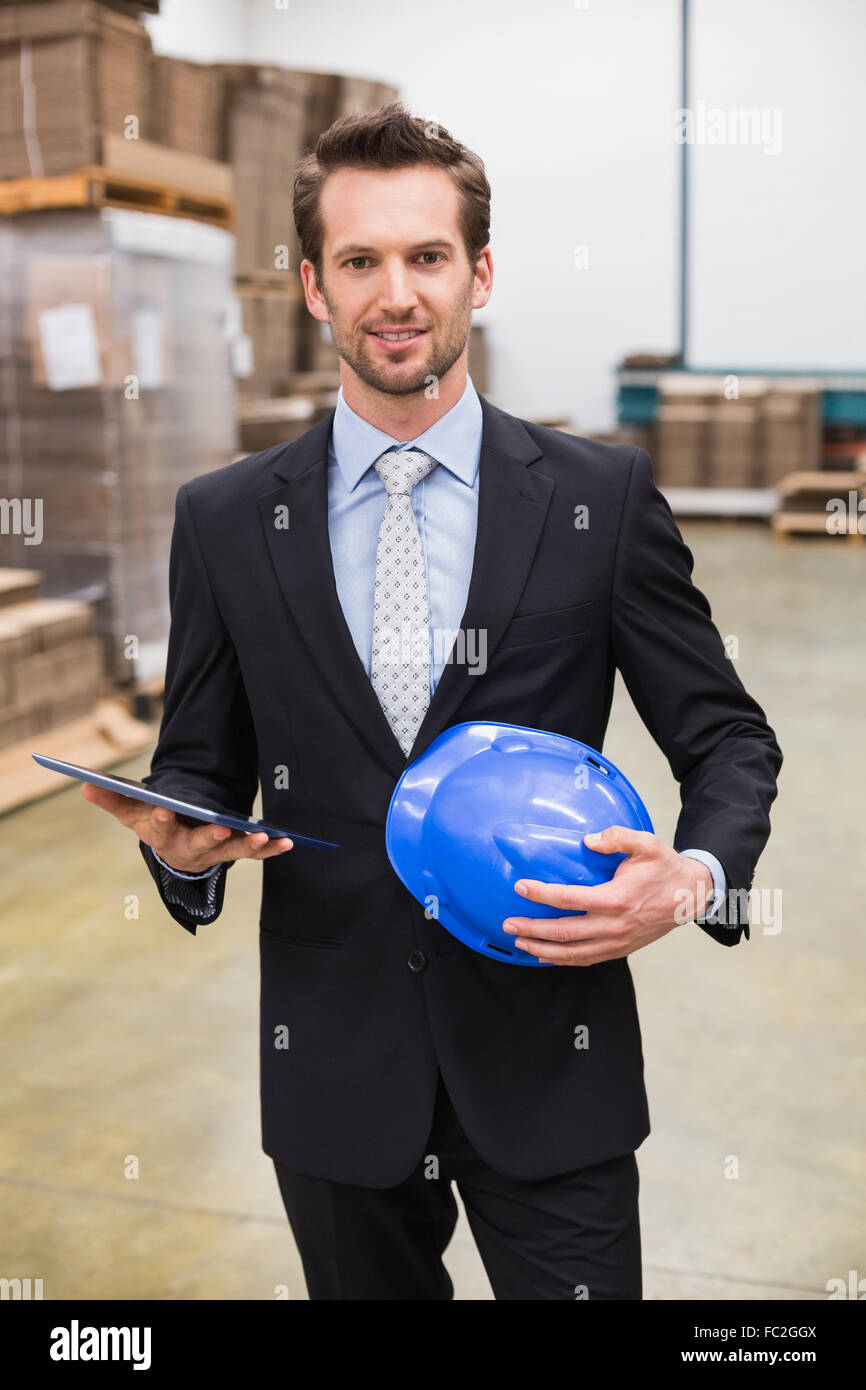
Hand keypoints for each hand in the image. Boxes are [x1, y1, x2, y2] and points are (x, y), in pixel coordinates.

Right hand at [79, 783, 292, 873]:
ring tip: (262, 836)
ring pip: (230, 850)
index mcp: (163, 836)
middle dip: (209, 835)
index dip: (162, 819)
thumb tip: (85, 785)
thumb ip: (111, 799)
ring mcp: (214, 852)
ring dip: (247, 845)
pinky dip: (270, 849)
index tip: (164, 808)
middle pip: (199, 844)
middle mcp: (189, 848)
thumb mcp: (131, 811)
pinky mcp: (234, 850)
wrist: (176, 847)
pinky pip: (253, 852)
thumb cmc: (153, 822)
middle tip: (220, 826)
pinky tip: (286, 841)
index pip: (160, 828)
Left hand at [501, 826, 712, 965]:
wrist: (691, 896)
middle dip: (533, 929)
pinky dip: (563, 960)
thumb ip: (617, 837)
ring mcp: (618, 942)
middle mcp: (614, 925)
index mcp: (617, 899)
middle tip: (508, 923)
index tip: (520, 886)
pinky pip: (587, 960)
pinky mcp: (621, 949)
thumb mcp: (647, 844)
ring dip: (543, 949)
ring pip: (573, 953)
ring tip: (519, 941)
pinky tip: (545, 955)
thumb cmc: (665, 868)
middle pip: (564, 933)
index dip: (542, 894)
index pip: (569, 899)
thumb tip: (588, 840)